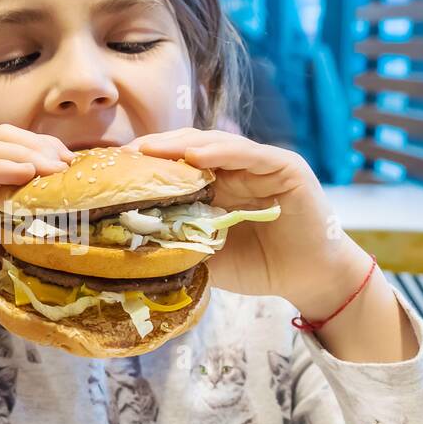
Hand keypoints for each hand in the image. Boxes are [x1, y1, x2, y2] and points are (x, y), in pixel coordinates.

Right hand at [0, 125, 73, 331]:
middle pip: (6, 139)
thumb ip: (23, 247)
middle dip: (42, 147)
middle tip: (69, 168)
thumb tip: (68, 241)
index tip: (76, 172)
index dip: (47, 156)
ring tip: (54, 168)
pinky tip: (25, 173)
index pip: (16, 154)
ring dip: (27, 153)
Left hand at [126, 128, 371, 317]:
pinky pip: (248, 154)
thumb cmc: (260, 266)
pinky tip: (195, 156)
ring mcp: (260, 163)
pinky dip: (221, 152)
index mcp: (215, 184)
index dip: (146, 165)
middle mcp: (235, 167)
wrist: (308, 279)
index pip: (175, 164)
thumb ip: (179, 244)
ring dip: (180, 145)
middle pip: (189, 147)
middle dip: (155, 149)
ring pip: (215, 144)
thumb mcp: (208, 255)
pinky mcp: (284, 166)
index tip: (113, 172)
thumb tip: (127, 246)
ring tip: (149, 150)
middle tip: (124, 156)